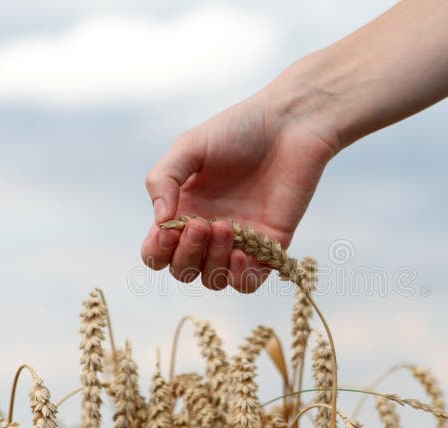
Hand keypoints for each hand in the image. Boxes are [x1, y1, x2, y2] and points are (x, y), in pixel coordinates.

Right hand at [141, 91, 339, 292]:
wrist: (289, 125)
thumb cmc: (238, 129)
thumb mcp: (189, 147)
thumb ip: (164, 179)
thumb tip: (160, 221)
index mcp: (184, 210)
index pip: (157, 251)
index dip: (157, 251)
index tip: (169, 230)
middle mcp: (208, 231)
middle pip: (182, 270)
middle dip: (186, 255)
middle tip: (202, 224)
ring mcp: (239, 241)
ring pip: (213, 279)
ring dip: (211, 262)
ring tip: (224, 227)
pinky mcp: (269, 247)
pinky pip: (248, 282)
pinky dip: (239, 277)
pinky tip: (241, 252)